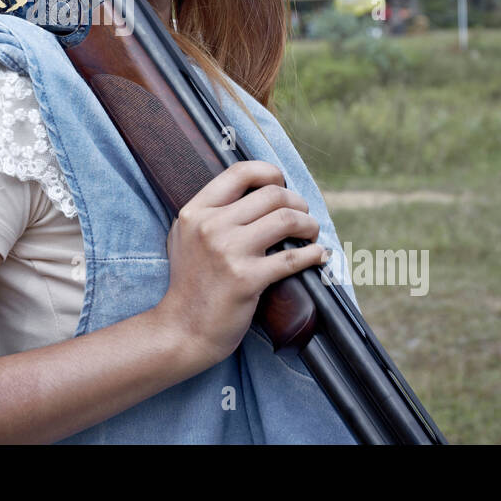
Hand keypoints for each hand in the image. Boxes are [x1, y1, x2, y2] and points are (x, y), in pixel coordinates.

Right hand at [153, 160, 326, 367]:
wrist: (182, 329)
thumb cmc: (190, 283)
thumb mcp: (186, 237)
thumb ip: (211, 213)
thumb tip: (253, 192)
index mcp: (195, 211)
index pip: (240, 172)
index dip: (270, 173)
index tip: (282, 185)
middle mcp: (210, 226)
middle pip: (272, 194)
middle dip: (298, 202)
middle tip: (303, 216)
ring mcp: (228, 252)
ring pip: (287, 219)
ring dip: (308, 224)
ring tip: (311, 234)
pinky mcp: (247, 279)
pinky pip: (292, 258)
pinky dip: (313, 254)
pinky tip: (318, 256)